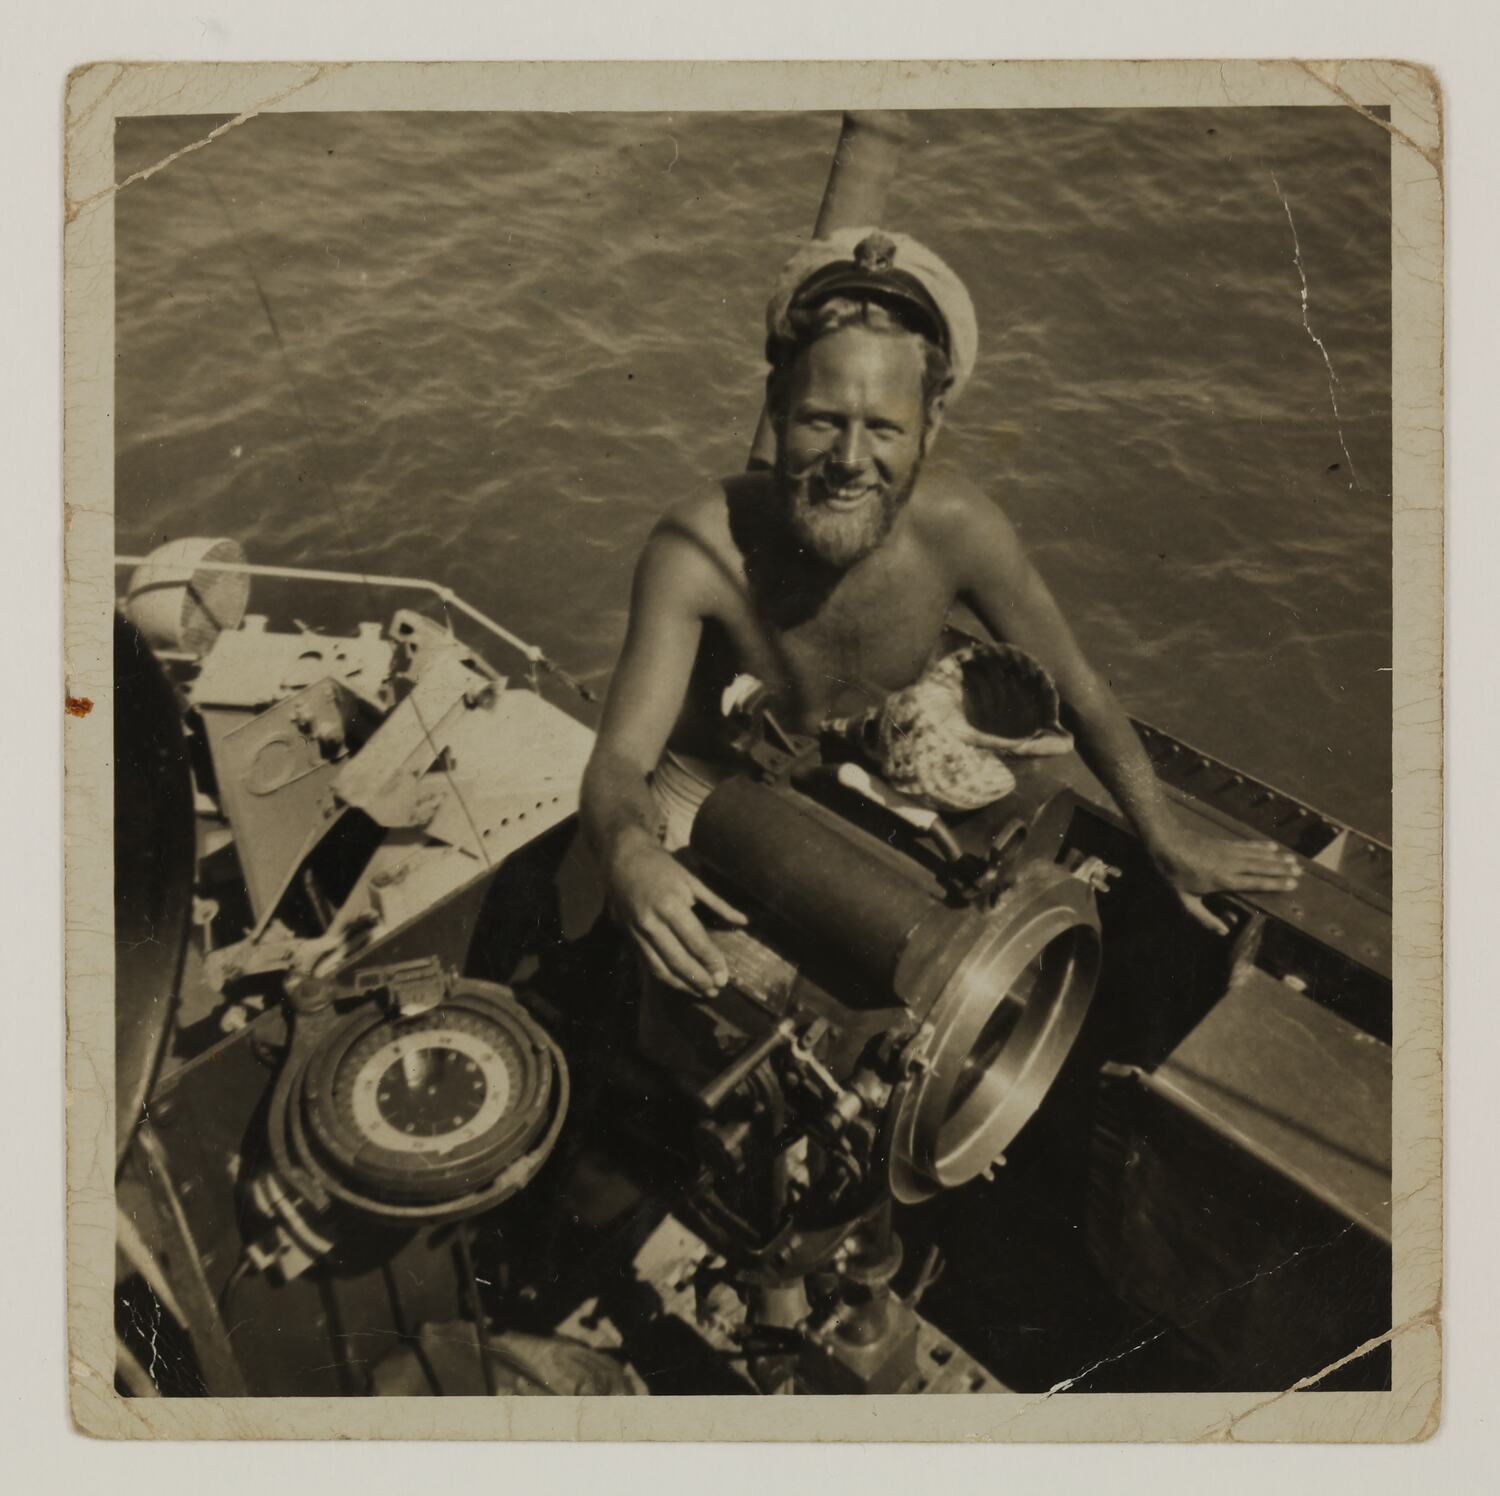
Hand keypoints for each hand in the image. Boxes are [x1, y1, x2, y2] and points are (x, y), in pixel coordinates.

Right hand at [607, 836, 746, 995]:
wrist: (621, 858)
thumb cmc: (661, 866)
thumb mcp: (692, 880)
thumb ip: (718, 903)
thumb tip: (744, 922)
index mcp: (671, 905)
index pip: (695, 941)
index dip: (711, 961)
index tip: (724, 975)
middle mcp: (653, 923)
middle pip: (679, 959)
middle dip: (700, 978)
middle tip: (717, 988)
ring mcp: (638, 932)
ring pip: (662, 967)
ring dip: (684, 984)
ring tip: (703, 993)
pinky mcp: (630, 938)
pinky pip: (649, 964)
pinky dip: (666, 978)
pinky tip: (681, 984)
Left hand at [1147, 827, 1302, 935]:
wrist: (1165, 842)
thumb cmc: (1173, 873)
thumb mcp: (1185, 901)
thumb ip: (1204, 917)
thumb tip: (1223, 931)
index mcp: (1224, 880)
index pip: (1255, 882)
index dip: (1274, 883)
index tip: (1292, 884)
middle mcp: (1231, 864)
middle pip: (1261, 867)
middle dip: (1282, 870)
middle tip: (1300, 872)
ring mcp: (1228, 852)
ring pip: (1257, 855)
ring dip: (1276, 858)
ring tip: (1294, 860)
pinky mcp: (1224, 843)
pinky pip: (1247, 845)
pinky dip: (1261, 846)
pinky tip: (1272, 846)